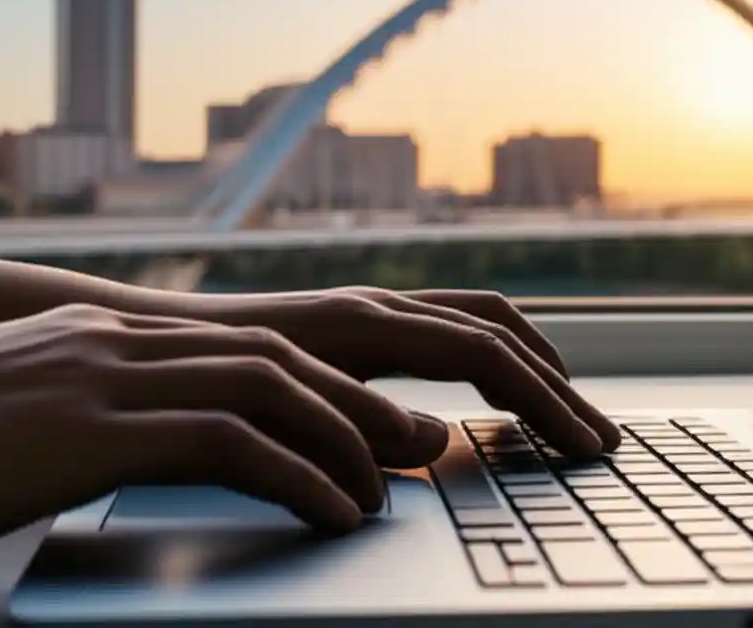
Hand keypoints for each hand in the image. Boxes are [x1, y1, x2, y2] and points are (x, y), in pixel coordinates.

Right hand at [0, 304, 445, 578]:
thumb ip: (69, 415)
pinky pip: (227, 443)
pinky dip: (295, 475)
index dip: (315, 384)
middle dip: (354, 403)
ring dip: (342, 441)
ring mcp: (98, 379)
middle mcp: (107, 343)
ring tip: (383, 493)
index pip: (235, 348)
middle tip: (411, 448)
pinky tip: (329, 513)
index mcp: (92, 339)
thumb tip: (116, 444)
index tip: (364, 424)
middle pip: (274, 357)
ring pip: (267, 389)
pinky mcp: (84, 431)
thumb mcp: (0, 418)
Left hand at [198, 287, 619, 454]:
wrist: (152, 339)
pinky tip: (497, 393)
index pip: (487, 357)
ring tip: (566, 409)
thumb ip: (359, 428)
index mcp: (369, 324)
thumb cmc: (207, 379)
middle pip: (499, 331)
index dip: (545, 403)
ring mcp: (373, 308)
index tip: (584, 447)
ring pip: (480, 320)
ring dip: (532, 363)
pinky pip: (451, 327)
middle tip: (600, 437)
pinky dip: (495, 357)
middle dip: (557, 384)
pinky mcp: (361, 323)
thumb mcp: (282, 412)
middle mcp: (380, 305)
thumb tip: (438, 443)